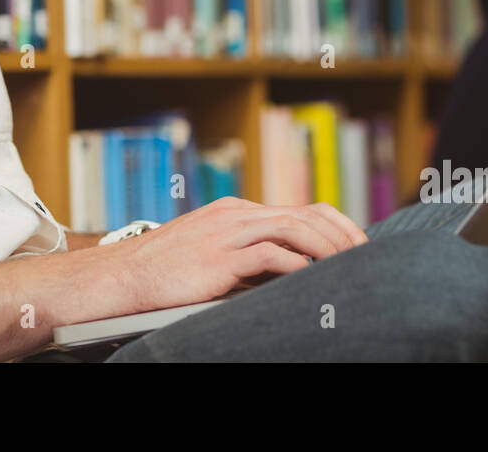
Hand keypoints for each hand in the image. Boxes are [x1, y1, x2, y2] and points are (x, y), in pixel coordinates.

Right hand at [108, 195, 369, 312]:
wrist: (121, 276)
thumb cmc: (165, 273)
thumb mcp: (213, 256)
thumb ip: (250, 258)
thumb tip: (293, 274)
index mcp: (238, 212)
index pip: (302, 209)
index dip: (337, 226)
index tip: (358, 248)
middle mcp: (237, 216)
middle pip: (306, 214)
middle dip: (343, 235)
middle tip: (366, 259)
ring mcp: (227, 234)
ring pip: (293, 228)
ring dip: (328, 248)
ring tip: (348, 268)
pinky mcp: (217, 258)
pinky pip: (267, 254)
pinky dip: (296, 264)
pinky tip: (310, 277)